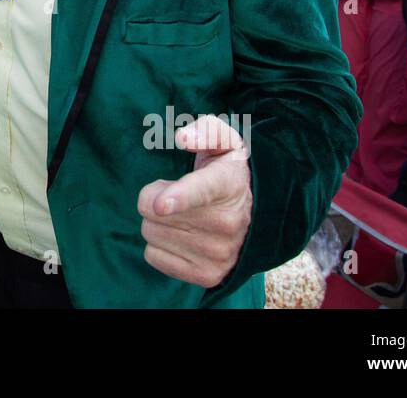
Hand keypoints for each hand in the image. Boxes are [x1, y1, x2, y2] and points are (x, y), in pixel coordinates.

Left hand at [138, 115, 251, 287]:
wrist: (255, 219)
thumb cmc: (226, 172)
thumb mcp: (223, 142)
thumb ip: (205, 131)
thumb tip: (184, 138)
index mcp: (227, 184)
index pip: (200, 190)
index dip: (179, 197)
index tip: (161, 205)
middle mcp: (227, 223)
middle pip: (153, 210)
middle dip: (156, 198)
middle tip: (177, 194)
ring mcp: (219, 253)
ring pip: (151, 233)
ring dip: (158, 222)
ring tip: (183, 216)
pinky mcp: (207, 275)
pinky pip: (153, 256)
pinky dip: (159, 245)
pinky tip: (182, 237)